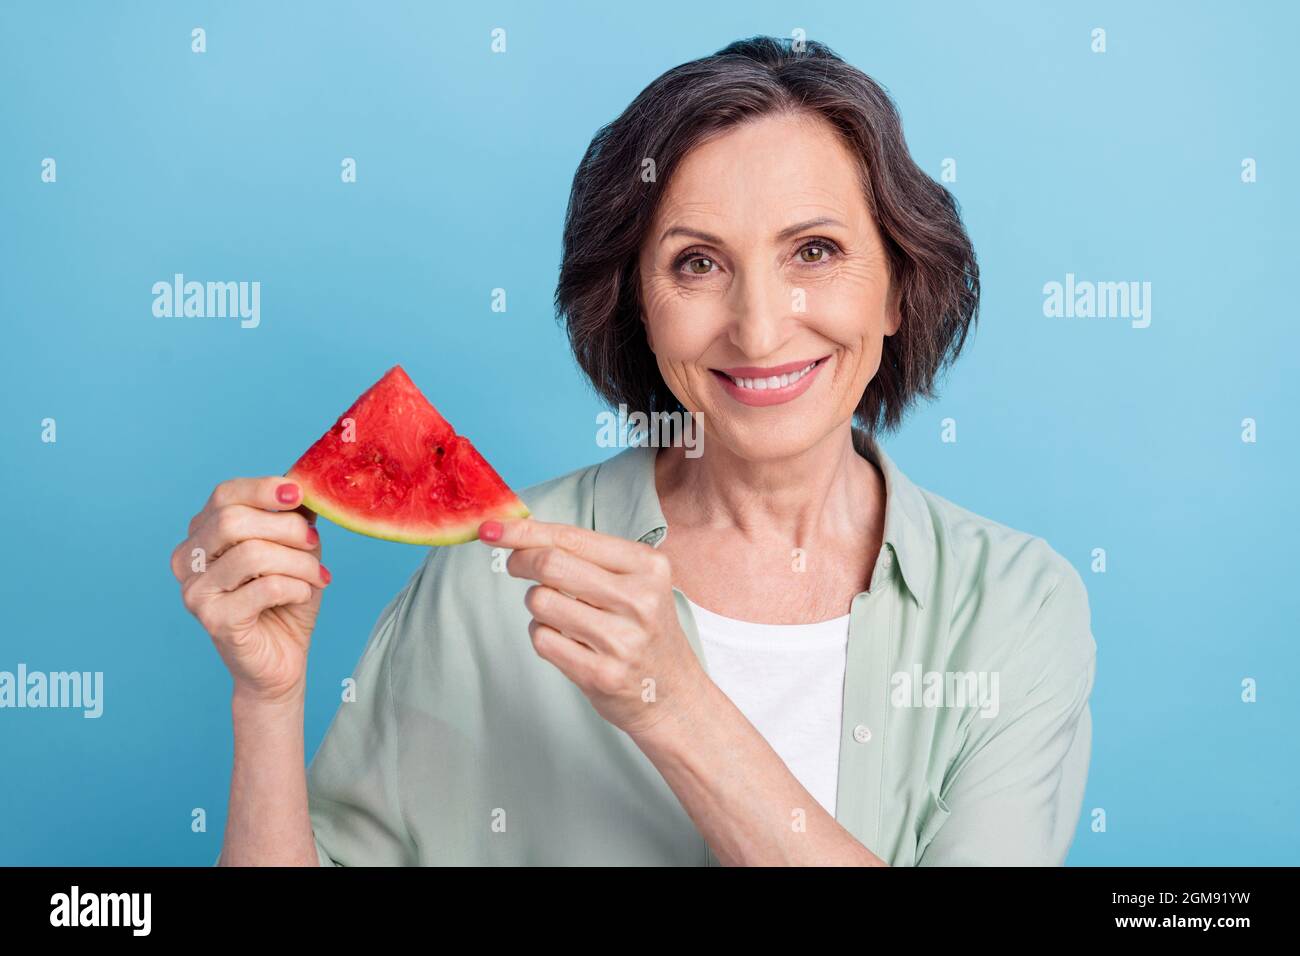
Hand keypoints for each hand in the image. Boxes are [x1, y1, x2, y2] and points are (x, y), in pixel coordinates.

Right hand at [172, 477, 329, 704]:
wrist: (281, 659)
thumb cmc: (285, 601)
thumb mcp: (294, 550)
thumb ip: (292, 519)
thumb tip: (305, 486)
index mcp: (201, 534)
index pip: (225, 495)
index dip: (263, 489)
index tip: (299, 493)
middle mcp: (187, 560)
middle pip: (233, 521)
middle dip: (286, 528)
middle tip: (315, 543)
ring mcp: (195, 591)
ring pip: (252, 554)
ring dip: (298, 562)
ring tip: (317, 575)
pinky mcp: (213, 620)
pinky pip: (264, 588)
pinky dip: (295, 587)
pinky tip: (302, 595)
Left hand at [483, 518, 707, 737]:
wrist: (674, 696)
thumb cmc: (645, 631)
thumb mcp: (636, 583)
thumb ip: (587, 557)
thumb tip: (521, 534)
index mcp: (648, 567)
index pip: (572, 538)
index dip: (524, 531)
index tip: (492, 528)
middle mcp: (638, 600)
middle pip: (551, 564)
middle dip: (520, 561)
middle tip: (515, 566)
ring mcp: (621, 640)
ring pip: (540, 602)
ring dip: (537, 604)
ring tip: (560, 614)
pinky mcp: (600, 674)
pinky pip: (541, 639)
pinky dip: (542, 634)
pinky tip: (566, 641)